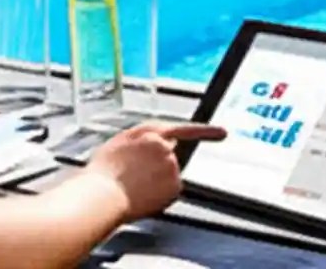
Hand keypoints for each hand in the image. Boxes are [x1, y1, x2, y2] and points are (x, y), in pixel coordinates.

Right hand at [83, 122, 226, 221]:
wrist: (101, 195)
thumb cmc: (103, 172)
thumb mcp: (120, 143)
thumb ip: (141, 140)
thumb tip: (149, 145)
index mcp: (150, 132)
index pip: (184, 129)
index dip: (205, 131)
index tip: (224, 133)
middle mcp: (165, 146)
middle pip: (169, 157)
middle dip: (157, 166)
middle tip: (135, 176)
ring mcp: (172, 166)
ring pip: (168, 175)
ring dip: (156, 181)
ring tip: (133, 186)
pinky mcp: (174, 185)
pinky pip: (168, 192)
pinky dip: (159, 196)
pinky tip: (141, 195)